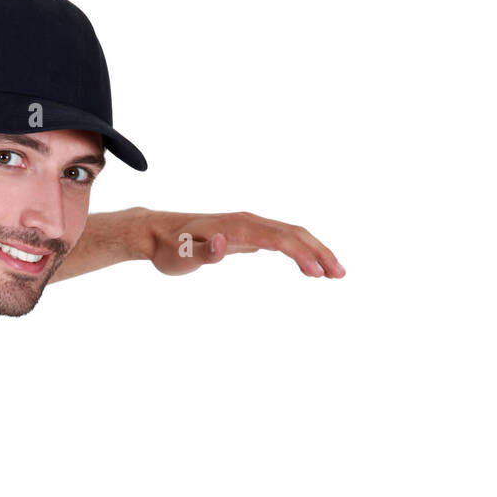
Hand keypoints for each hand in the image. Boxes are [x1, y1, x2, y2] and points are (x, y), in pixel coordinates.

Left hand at [143, 209, 343, 278]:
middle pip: (294, 233)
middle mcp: (247, 221)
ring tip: (334, 274)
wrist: (157, 234)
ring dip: (315, 251)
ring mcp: (249, 226)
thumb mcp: (180, 256)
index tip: (318, 273)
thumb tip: (223, 243)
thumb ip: (202, 252)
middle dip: (319, 252)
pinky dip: (300, 251)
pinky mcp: (247, 234)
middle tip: (340, 275)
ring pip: (291, 234)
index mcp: (237, 226)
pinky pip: (281, 239)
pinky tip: (308, 268)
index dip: (302, 254)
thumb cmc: (168, 249)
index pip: (279, 238)